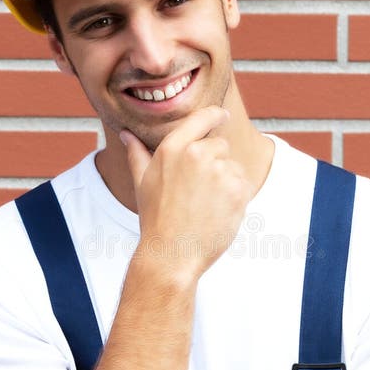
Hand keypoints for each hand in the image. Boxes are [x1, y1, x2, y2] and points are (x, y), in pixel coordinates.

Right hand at [121, 106, 251, 277]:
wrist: (172, 254)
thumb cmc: (155, 219)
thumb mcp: (141, 183)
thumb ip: (137, 154)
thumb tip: (125, 134)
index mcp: (173, 148)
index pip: (202, 118)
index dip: (216, 115)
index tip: (223, 115)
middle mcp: (197, 153)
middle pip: (220, 146)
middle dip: (215, 164)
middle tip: (197, 193)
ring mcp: (219, 170)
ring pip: (234, 167)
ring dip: (226, 182)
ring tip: (205, 206)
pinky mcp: (238, 189)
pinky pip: (244, 184)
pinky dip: (236, 198)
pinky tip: (217, 213)